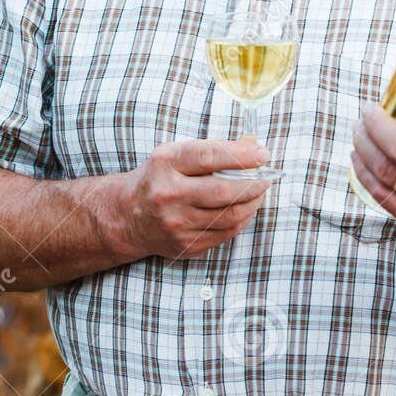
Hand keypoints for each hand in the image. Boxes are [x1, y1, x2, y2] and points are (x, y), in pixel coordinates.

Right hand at [112, 137, 272, 260]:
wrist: (129, 215)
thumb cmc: (160, 178)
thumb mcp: (174, 155)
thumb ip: (209, 151)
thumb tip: (253, 150)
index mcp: (166, 164)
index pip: (209, 157)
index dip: (241, 155)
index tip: (263, 154)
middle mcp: (168, 195)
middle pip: (224, 191)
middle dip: (254, 184)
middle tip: (266, 178)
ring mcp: (176, 224)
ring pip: (230, 215)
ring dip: (252, 203)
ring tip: (257, 193)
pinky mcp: (185, 244)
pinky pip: (226, 233)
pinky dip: (241, 220)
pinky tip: (243, 209)